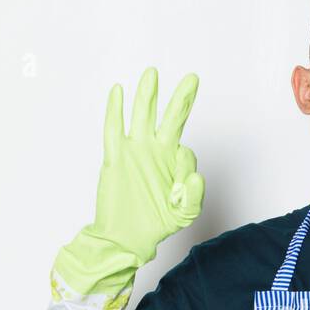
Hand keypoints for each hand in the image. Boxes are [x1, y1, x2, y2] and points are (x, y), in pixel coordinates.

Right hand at [92, 66, 205, 264]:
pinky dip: (115, 110)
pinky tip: (118, 91)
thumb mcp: (185, 213)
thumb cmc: (156, 223)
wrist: (126, 236)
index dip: (185, 169)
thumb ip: (194, 196)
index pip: (186, 151)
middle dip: (181, 98)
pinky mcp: (116, 158)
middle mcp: (155, 151)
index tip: (179, 191)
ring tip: (153, 73)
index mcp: (173, 162)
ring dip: (147, 95)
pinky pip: (114, 130)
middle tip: (193, 78)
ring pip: (142, 116)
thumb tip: (195, 176)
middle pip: (170, 118)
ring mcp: (135, 152)